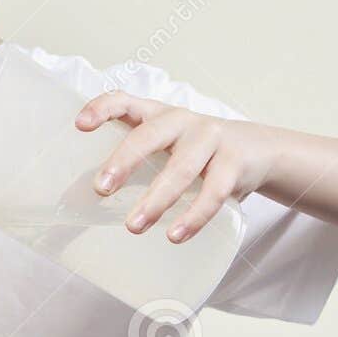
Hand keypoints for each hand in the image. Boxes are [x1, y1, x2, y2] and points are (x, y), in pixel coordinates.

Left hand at [75, 93, 277, 242]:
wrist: (257, 151)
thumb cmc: (196, 151)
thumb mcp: (167, 145)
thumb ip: (138, 162)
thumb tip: (89, 203)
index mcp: (157, 114)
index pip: (125, 101)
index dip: (102, 108)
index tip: (80, 125)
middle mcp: (182, 120)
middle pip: (149, 136)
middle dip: (123, 161)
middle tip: (101, 188)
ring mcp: (211, 138)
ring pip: (180, 169)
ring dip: (156, 200)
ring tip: (134, 226)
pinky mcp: (235, 162)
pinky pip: (213, 192)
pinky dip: (193, 216)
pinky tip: (176, 235)